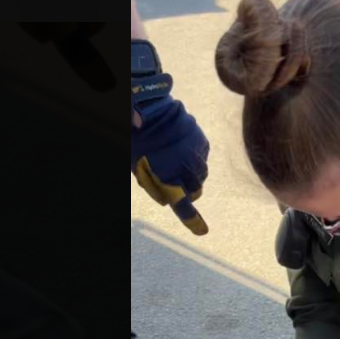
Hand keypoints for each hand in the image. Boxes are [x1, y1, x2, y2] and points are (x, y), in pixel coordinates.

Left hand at [131, 88, 210, 235]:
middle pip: (196, 190)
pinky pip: (203, 158)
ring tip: (176, 160)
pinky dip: (195, 158)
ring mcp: (197, 154)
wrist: (153, 107)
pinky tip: (181, 148)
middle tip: (174, 180)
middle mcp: (187, 166)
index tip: (202, 231)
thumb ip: (151, 184)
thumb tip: (166, 199)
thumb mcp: (137, 164)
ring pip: (201, 174)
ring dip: (192, 173)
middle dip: (187, 189)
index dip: (192, 219)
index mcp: (168, 174)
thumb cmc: (139, 139)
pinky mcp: (203, 142)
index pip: (182, 203)